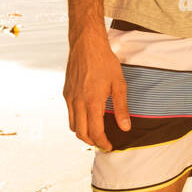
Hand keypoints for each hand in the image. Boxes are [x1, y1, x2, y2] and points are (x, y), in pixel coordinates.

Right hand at [63, 29, 130, 150]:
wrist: (86, 45)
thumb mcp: (119, 84)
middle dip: (92, 142)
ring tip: (95, 133)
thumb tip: (125, 128)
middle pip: (81, 133)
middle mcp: (78, 102)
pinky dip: (77, 121)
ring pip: (72, 125)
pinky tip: (87, 117)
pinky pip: (70, 113)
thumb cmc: (105, 62)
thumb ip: (121, 108)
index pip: (95, 132)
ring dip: (83, 133)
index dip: (102, 143)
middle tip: (103, 143)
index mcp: (92, 102)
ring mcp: (70, 97)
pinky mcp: (66, 92)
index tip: (109, 147)